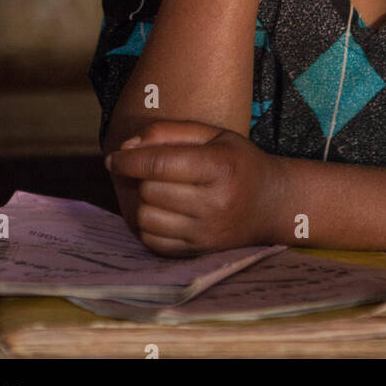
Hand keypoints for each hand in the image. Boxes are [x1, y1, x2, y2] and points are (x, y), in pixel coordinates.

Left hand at [106, 119, 286, 254]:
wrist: (271, 204)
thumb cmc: (237, 162)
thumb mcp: (212, 134)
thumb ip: (170, 132)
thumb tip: (128, 147)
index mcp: (219, 167)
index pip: (159, 165)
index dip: (129, 160)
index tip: (114, 157)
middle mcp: (214, 203)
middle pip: (149, 191)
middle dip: (139, 177)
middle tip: (144, 169)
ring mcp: (206, 233)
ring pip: (146, 218)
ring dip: (142, 201)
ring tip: (155, 190)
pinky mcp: (198, 252)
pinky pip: (152, 241)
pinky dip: (148, 224)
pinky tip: (160, 210)